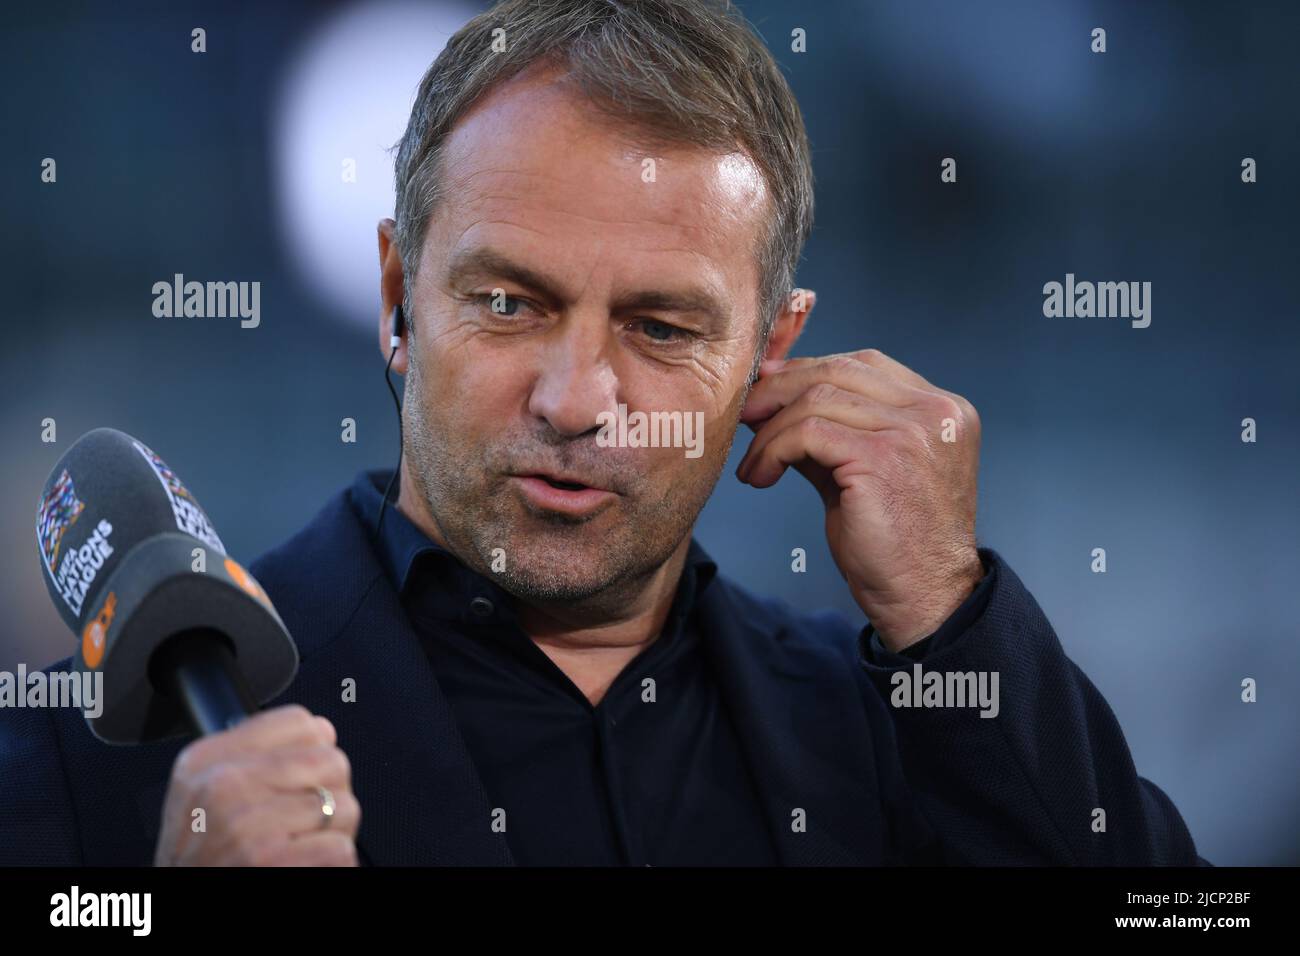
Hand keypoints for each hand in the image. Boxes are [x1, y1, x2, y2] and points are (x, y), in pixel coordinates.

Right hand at [154, 704, 360, 865]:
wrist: (186, 908)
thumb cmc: (202, 861)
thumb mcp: (204, 797)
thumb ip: (259, 755)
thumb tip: (322, 729)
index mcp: (205, 761)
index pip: (299, 722)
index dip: (314, 750)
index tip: (300, 778)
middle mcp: (222, 787)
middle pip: (331, 760)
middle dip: (331, 793)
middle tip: (302, 822)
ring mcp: (246, 825)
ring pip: (344, 805)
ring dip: (334, 833)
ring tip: (300, 847)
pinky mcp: (271, 860)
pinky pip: (341, 847)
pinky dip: (334, 863)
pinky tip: (303, 866)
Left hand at [737, 349, 983, 651]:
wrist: (925, 598)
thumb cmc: (896, 544)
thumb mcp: (865, 471)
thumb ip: (833, 430)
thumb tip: (772, 399)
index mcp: (942, 409)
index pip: (864, 364)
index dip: (807, 370)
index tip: (767, 390)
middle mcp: (935, 411)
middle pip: (838, 370)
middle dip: (779, 389)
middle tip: (745, 414)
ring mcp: (913, 431)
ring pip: (816, 398)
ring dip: (770, 430)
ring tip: (754, 463)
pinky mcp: (883, 457)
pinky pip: (807, 432)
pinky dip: (772, 449)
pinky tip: (760, 476)